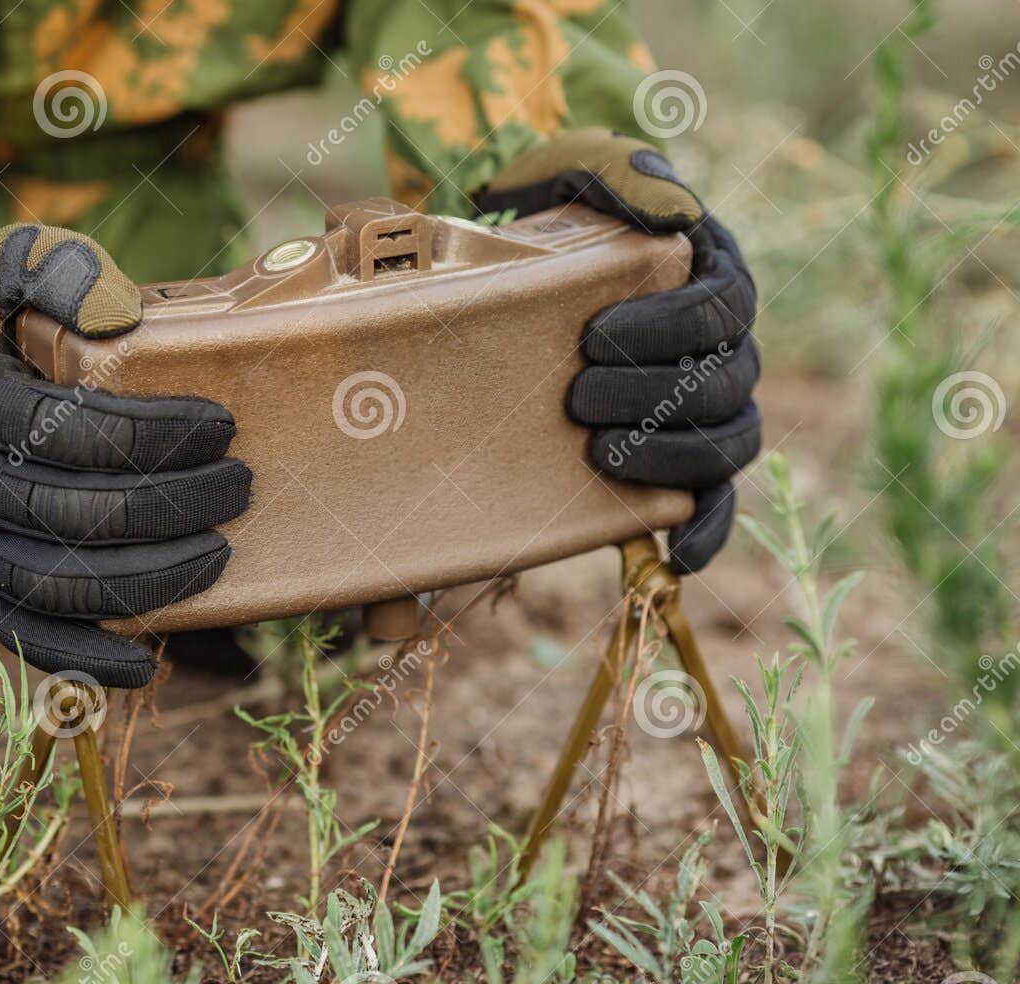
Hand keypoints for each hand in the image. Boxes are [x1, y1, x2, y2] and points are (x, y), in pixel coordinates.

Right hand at [0, 224, 250, 686]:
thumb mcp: (3, 269)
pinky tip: (151, 664)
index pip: (78, 434)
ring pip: (67, 586)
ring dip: (154, 579)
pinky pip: (30, 636)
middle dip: (178, 505)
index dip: (160, 436)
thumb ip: (52, 269)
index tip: (224, 425)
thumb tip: (117, 311)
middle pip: (84, 516)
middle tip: (243, 485)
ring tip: (221, 551)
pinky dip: (88, 660)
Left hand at [472, 128, 759, 572]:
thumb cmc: (552, 211)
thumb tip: (675, 208)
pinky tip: (676, 554)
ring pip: (725, 447)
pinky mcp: (681, 457)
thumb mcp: (576, 168)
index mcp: (715, 279)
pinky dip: (704, 530)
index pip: (718, 313)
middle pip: (722, 386)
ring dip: (666, 459)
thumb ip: (623, 174)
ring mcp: (709, 408)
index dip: (663, 331)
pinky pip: (717, 502)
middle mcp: (727, 346)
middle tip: (574, 397)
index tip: (592, 336)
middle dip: (650, 398)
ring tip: (598, 454)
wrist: (516, 266)